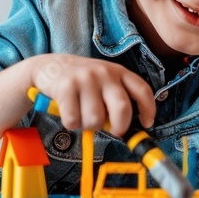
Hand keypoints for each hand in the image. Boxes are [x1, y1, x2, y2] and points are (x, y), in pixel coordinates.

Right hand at [27, 53, 155, 136]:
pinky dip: (71, 124)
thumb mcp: (104, 81)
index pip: (142, 90)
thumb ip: (115, 99)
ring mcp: (85, 78)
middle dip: (118, 128)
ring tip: (82, 116)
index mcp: (118, 71)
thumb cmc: (82, 80)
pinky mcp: (66, 86)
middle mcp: (104, 72)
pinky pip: (73, 120)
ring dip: (88, 126)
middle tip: (111, 131)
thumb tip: (124, 129)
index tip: (146, 124)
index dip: (148, 110)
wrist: (49, 66)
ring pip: (96, 120)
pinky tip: (69, 113)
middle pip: (122, 109)